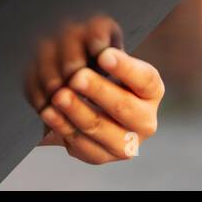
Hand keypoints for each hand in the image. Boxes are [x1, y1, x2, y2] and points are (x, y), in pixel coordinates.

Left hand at [25, 20, 163, 163]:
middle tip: (77, 77)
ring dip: (78, 112)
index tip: (104, 55)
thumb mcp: (104, 54)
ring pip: (101, 129)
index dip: (125, 68)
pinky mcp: (99, 156)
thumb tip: (92, 45)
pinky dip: (62, 127)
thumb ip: (101, 46)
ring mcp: (124, 143)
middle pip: (124, 108)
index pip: (144, 79)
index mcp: (151, 91)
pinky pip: (80, 145)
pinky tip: (49, 112)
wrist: (89, 101)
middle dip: (99, 91)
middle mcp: (144, 120)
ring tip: (60, 95)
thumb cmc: (98, 70)